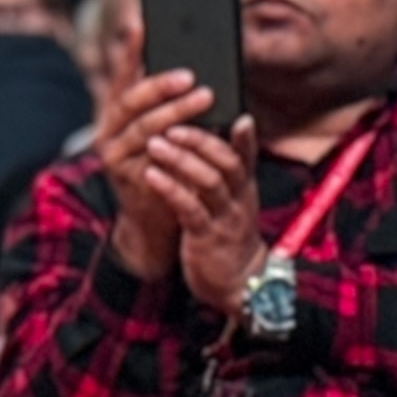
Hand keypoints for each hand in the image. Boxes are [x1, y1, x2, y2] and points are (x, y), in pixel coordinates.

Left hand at [96, 69, 254, 295]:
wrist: (236, 282)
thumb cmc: (226, 233)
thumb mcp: (230, 201)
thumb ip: (221, 173)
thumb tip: (209, 138)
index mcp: (243, 188)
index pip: (245, 156)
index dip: (244, 136)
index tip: (238, 114)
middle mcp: (238, 199)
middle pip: (226, 163)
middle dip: (200, 141)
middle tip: (172, 123)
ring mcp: (224, 218)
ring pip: (209, 182)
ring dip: (181, 160)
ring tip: (155, 143)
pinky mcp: (207, 237)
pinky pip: (190, 209)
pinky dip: (171, 189)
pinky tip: (151, 174)